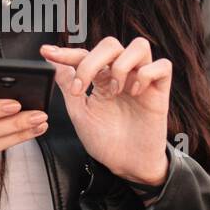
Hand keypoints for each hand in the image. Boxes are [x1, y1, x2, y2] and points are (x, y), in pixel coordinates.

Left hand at [39, 37, 170, 185]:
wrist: (127, 165)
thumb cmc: (105, 142)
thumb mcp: (80, 114)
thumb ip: (68, 87)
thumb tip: (53, 65)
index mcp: (101, 79)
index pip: (84, 55)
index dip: (66, 52)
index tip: (46, 53)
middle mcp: (121, 75)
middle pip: (111, 44)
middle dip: (92, 61)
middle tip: (81, 87)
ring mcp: (141, 81)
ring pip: (139, 46)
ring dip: (122, 65)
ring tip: (116, 90)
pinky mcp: (160, 91)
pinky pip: (163, 66)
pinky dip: (147, 74)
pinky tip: (136, 92)